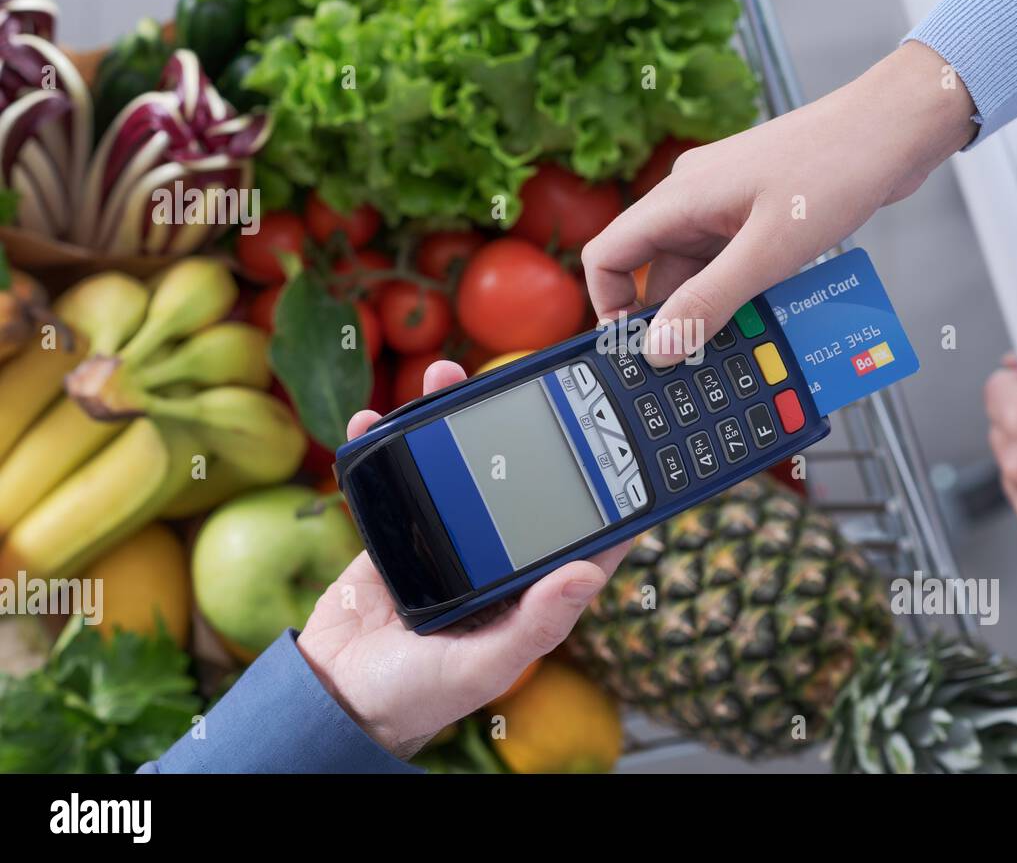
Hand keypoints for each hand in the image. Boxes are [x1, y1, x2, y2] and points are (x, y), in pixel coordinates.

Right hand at [297, 360, 629, 759]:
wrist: (334, 696)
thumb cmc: (418, 695)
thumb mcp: (484, 666)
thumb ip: (536, 625)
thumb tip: (588, 574)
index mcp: (526, 590)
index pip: (580, 538)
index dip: (607, 498)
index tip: (624, 448)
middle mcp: (493, 557)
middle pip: (515, 482)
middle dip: (517, 432)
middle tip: (519, 387)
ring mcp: (445, 538)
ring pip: (457, 465)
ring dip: (447, 419)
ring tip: (441, 378)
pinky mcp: (398, 530)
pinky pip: (396, 477)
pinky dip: (384, 444)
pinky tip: (373, 418)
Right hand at [583, 41, 975, 364]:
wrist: (895, 129)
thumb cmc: (836, 169)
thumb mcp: (768, 252)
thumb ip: (709, 302)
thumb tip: (661, 346)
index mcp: (680, 196)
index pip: (608, 255)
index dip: (611, 306)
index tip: (637, 348)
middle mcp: (693, 197)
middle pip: (655, 270)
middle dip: (675, 316)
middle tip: (701, 357)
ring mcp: (724, 203)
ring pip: (697, 270)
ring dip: (716, 306)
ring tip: (746, 336)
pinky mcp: (755, 211)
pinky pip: (731, 260)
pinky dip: (743, 289)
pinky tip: (770, 308)